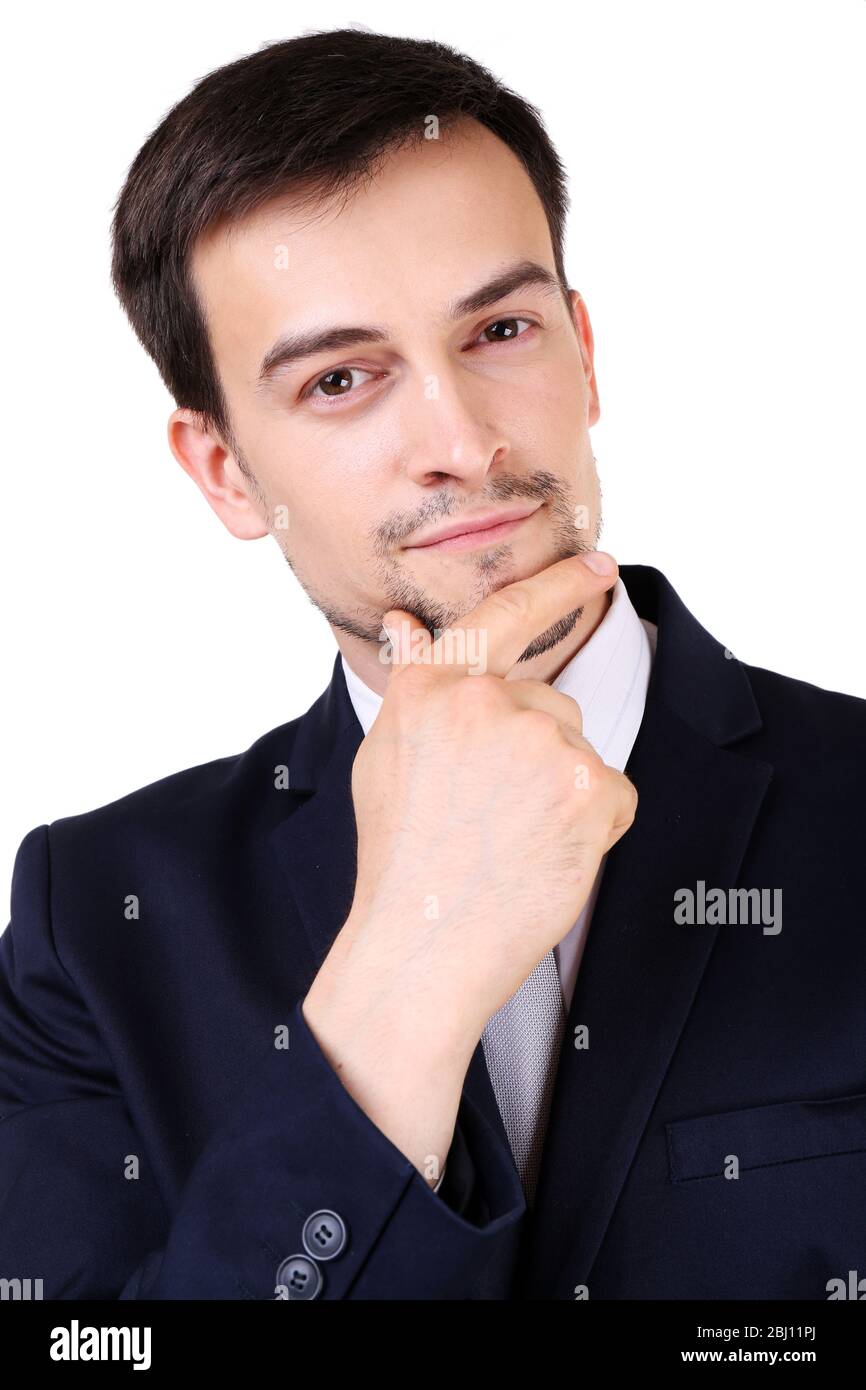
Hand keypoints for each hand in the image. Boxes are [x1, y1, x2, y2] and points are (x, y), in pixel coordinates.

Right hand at [344, 551, 636, 1045]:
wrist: (422, 947)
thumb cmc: (400, 859)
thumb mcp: (386, 757)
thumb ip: (413, 685)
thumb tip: (409, 624)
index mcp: (434, 690)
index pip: (504, 614)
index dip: (558, 584)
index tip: (597, 565)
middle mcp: (488, 702)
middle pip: (550, 704)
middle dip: (536, 751)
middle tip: (493, 816)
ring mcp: (543, 742)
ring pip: (580, 751)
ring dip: (563, 791)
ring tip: (512, 841)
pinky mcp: (592, 787)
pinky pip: (614, 794)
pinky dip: (595, 827)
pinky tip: (547, 857)